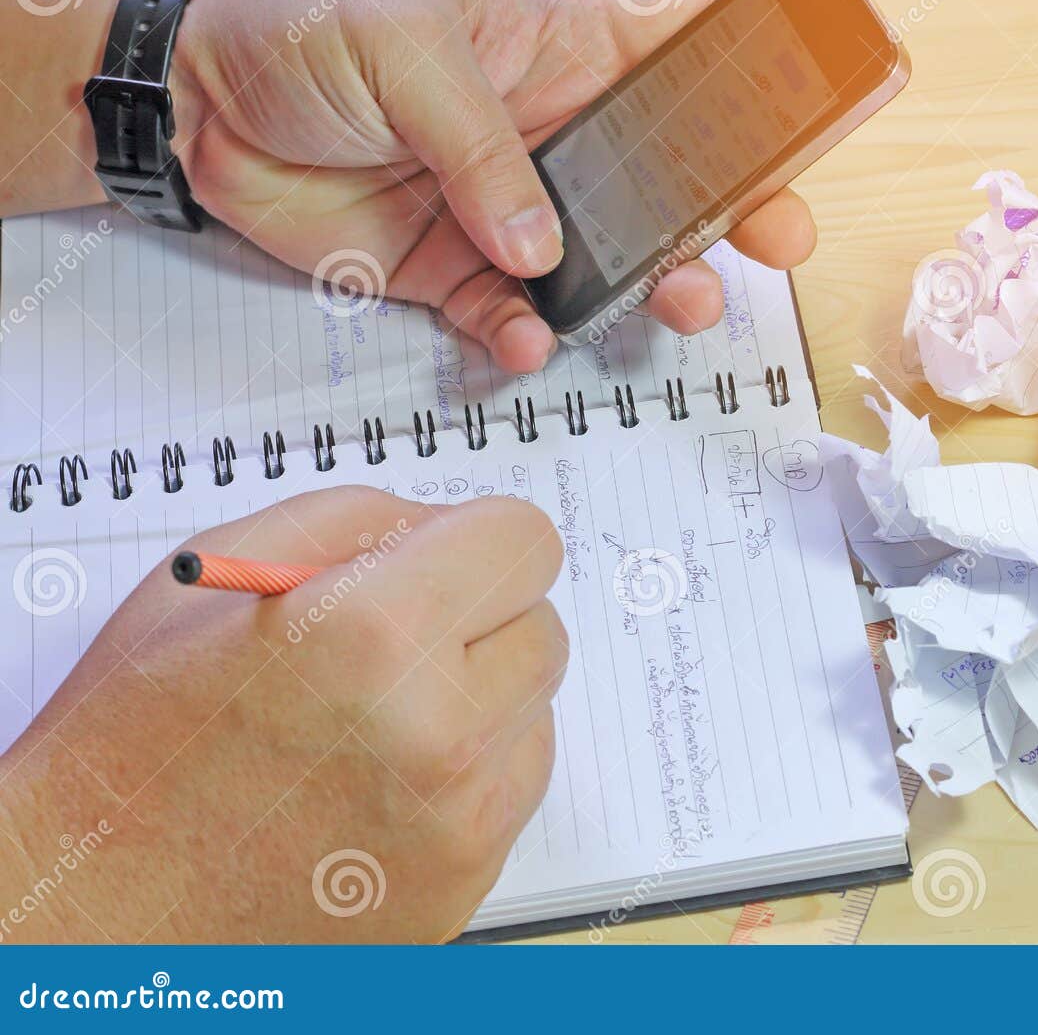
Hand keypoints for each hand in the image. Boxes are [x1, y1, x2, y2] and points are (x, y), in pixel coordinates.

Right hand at [0, 487, 565, 941]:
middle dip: (480, 618)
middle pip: (544, 624)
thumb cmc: (138, 740)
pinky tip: (384, 778)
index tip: (444, 559)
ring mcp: (459, 819)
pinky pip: (516, 786)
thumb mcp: (221, 572)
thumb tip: (452, 527)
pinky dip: (472, 770)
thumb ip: (363, 523)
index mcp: (373, 632)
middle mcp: (436, 730)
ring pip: (538, 707)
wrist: (98, 908)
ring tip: (376, 718)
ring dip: (481, 696)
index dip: (477, 540)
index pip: (525, 541)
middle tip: (396, 641)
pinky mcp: (467, 880)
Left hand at [167, 0, 817, 371]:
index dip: (750, 79)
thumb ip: (483, 147)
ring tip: (677, 305)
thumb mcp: (404, 51)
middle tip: (774, 240)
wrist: (196, 106)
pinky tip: (533, 340)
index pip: (678, 50)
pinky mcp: (460, 270)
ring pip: (610, 257)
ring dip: (650, 287)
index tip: (806, 118)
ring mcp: (512, 206)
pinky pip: (518, 314)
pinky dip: (532, 336)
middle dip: (731, 207)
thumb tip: (540, 242)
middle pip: (669, 173)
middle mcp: (554, 130)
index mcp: (559, 45)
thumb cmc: (304, 32)